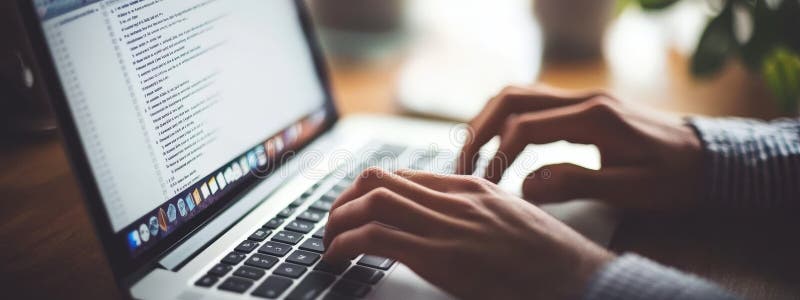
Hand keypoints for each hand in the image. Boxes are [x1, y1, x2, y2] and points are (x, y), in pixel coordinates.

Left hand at [322, 167, 614, 299]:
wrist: (582, 280)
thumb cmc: (554, 261)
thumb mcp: (514, 223)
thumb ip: (478, 217)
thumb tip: (447, 229)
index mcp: (473, 188)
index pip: (404, 176)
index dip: (368, 193)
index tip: (354, 211)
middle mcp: (456, 198)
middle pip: (379, 180)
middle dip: (343, 201)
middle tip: (332, 224)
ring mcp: (448, 224)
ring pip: (371, 201)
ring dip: (336, 220)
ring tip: (327, 242)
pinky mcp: (441, 256)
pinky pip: (376, 236)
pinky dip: (345, 243)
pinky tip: (337, 257)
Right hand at [456, 86, 703, 210]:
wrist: (709, 157)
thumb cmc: (677, 177)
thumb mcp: (633, 189)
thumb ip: (578, 183)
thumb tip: (526, 186)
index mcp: (595, 117)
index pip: (526, 126)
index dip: (498, 155)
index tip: (487, 185)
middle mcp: (584, 99)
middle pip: (513, 98)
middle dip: (480, 129)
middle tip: (463, 162)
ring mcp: (583, 98)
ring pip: (519, 94)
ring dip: (489, 120)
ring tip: (473, 152)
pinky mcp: (584, 106)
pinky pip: (534, 102)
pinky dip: (508, 119)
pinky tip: (501, 143)